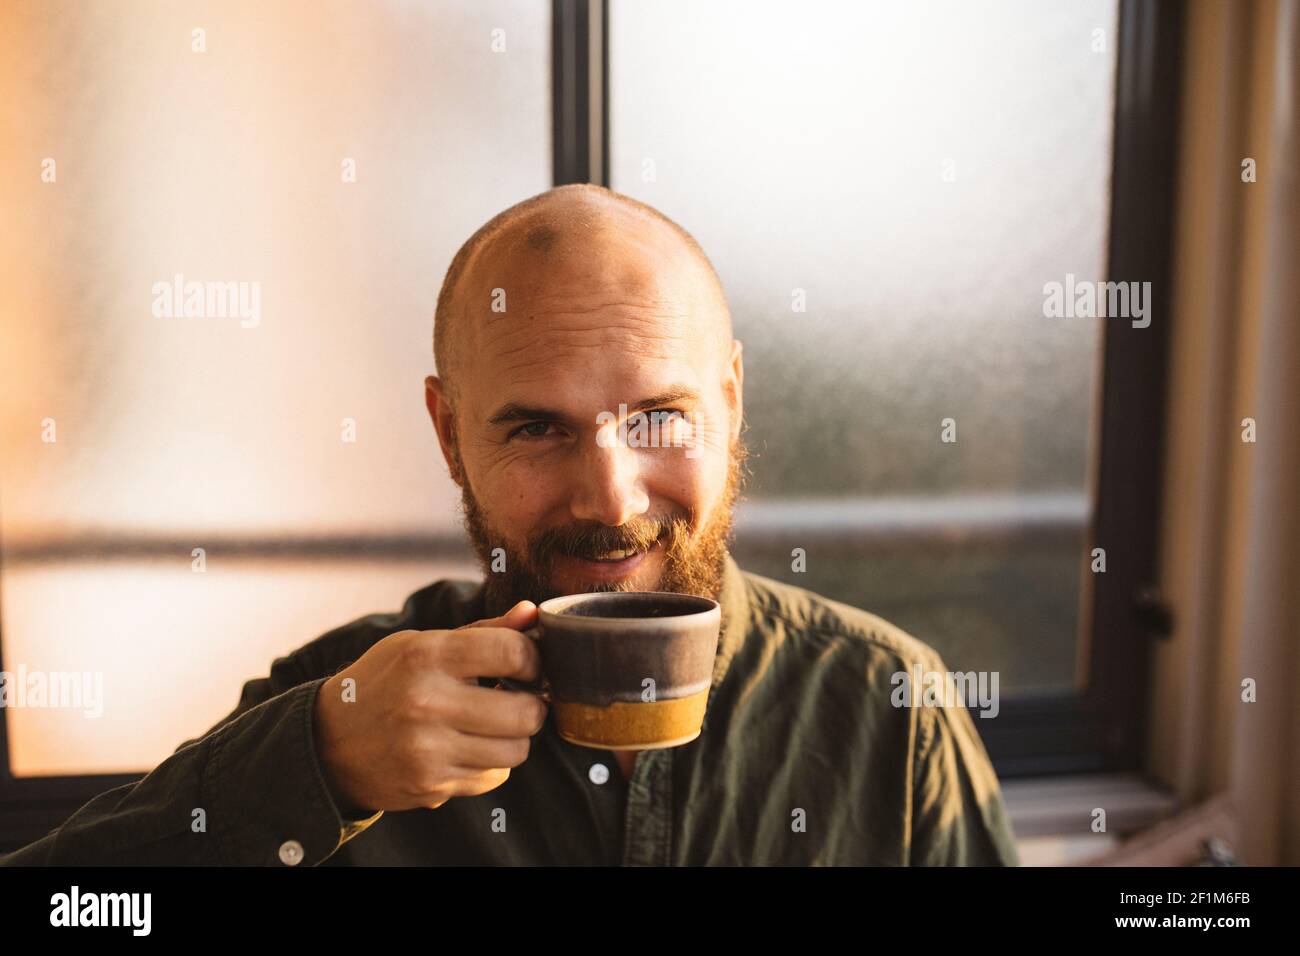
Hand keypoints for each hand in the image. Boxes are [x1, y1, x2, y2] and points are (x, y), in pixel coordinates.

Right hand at [312, 601, 547, 813]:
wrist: (327, 743)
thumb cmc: (383, 683)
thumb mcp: (420, 644)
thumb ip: (483, 631)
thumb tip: (531, 614)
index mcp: (427, 655)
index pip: (511, 652)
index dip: (534, 659)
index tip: (528, 665)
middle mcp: (427, 703)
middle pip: (526, 713)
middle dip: (532, 705)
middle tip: (518, 698)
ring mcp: (428, 750)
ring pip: (516, 751)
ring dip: (513, 738)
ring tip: (491, 724)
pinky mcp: (430, 786)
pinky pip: (492, 777)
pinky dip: (489, 764)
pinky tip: (466, 747)